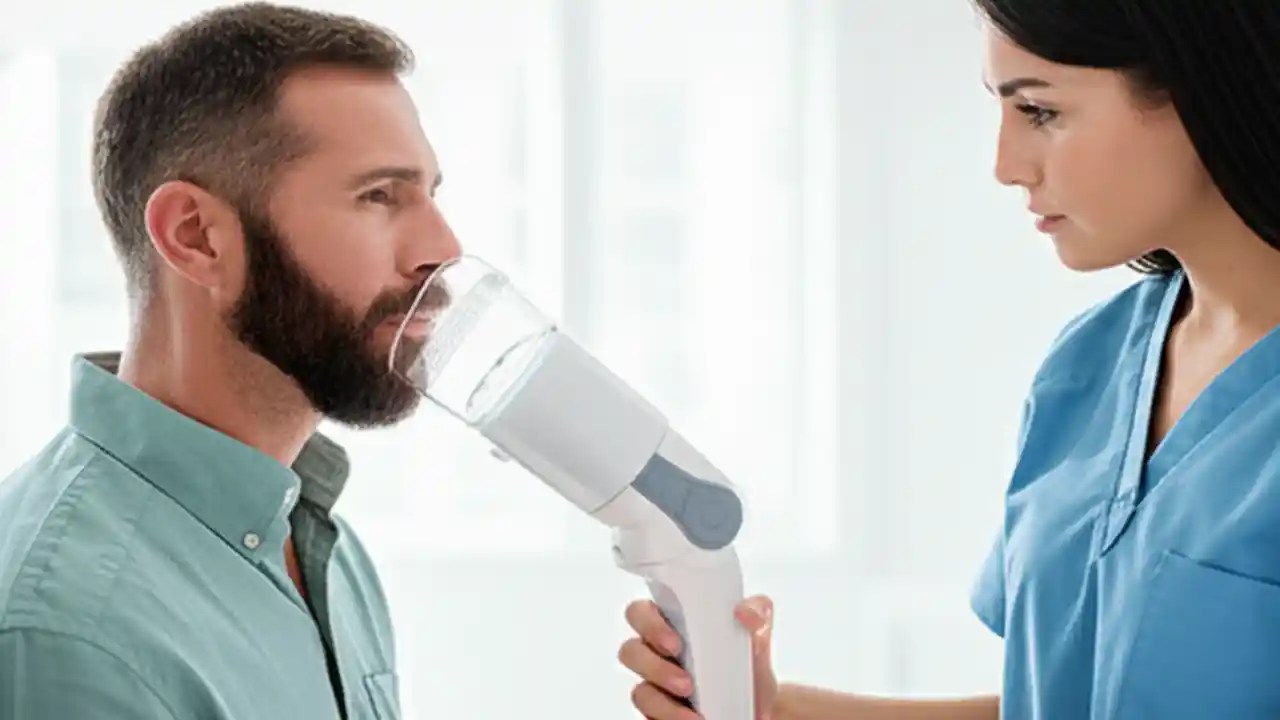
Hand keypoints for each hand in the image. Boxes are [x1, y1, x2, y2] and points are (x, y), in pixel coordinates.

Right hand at [619, 595, 777, 719]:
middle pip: (630, 652)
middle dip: (654, 667)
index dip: (649, 624)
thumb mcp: (759, 634)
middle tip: (687, 682)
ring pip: (640, 693)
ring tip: (697, 715)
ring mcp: (655, 688)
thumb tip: (744, 613)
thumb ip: (758, 612)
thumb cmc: (749, 664)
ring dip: (665, 705)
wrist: (764, 707)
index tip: (675, 642)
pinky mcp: (659, 716)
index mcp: (670, 624)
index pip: (640, 613)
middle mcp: (656, 654)